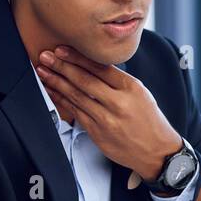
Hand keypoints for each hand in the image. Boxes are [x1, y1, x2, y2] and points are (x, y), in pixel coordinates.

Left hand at [34, 46, 181, 179]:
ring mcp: (107, 120)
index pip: (100, 68)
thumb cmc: (149, 120)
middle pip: (84, 81)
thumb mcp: (141, 94)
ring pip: (76, 97)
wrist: (157, 151)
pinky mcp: (98, 133)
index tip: (61, 49)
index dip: (77, 57)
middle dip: (62, 66)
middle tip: (45, 56)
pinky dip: (62, 101)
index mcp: (131, 88)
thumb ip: (117, 81)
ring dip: (57, 82)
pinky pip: (76, 113)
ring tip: (43, 71)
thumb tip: (90, 66)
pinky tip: (53, 91)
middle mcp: (119, 103)